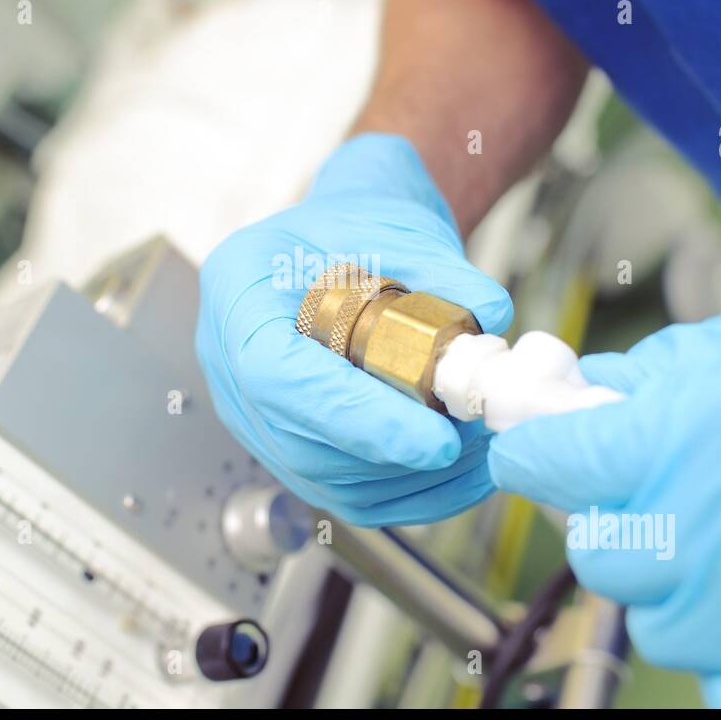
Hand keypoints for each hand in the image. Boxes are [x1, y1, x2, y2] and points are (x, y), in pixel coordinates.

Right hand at [197, 134, 511, 525]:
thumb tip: (492, 314)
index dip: (357, 418)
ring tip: (480, 451)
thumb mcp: (397, 224)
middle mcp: (228, 363)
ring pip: (326, 480)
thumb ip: (442, 268)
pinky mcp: (286, 447)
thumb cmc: (356, 226)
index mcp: (239, 292)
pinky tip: (462, 472)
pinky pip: (342, 492)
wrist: (340, 245)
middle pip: (301, 444)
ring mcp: (251, 413)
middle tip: (478, 442)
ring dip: (411, 482)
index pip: (280, 378)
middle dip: (398, 457)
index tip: (436, 442)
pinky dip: (408, 494)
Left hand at [489, 232, 720, 705]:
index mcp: (715, 430)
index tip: (551, 434)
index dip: (546, 441)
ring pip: (676, 632)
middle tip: (677, 476)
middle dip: (625, 510)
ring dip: (693, 586)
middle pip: (609, 556)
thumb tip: (631, 384)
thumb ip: (715, 347)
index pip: (559, 460)